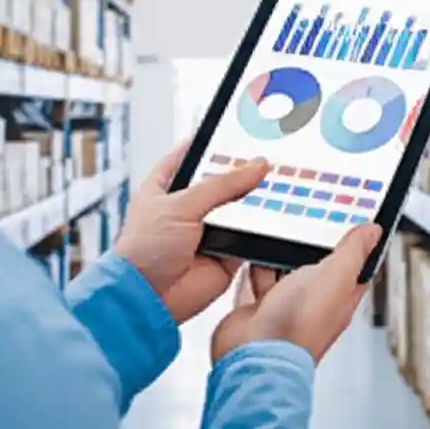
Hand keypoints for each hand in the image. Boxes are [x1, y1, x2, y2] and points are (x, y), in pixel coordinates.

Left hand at [115, 142, 270, 322]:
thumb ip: (221, 186)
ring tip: (284, 181)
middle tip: (273, 156)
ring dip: (257, 202)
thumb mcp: (181, 205)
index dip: (213, 143)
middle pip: (223, 182)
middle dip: (245, 173)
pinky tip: (282, 216)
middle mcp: (187, 207)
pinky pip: (251, 237)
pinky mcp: (225, 254)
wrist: (148, 300)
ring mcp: (207, 231)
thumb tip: (256, 166)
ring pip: (240, 209)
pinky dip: (263, 230)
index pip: (192, 155)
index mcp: (167, 186)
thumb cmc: (145, 250)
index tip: (238, 129)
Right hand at [211, 224, 381, 363]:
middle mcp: (312, 302)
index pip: (355, 268)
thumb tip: (373, 232)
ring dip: (279, 253)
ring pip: (283, 270)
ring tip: (277, 231)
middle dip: (311, 244)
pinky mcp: (257, 307)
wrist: (254, 353)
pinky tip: (251, 253)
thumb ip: (353, 252)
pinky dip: (253, 265)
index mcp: (339, 297)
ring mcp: (283, 304)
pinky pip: (255, 279)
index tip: (355, 222)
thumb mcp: (336, 277)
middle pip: (317, 266)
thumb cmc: (299, 326)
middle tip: (310, 219)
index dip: (357, 245)